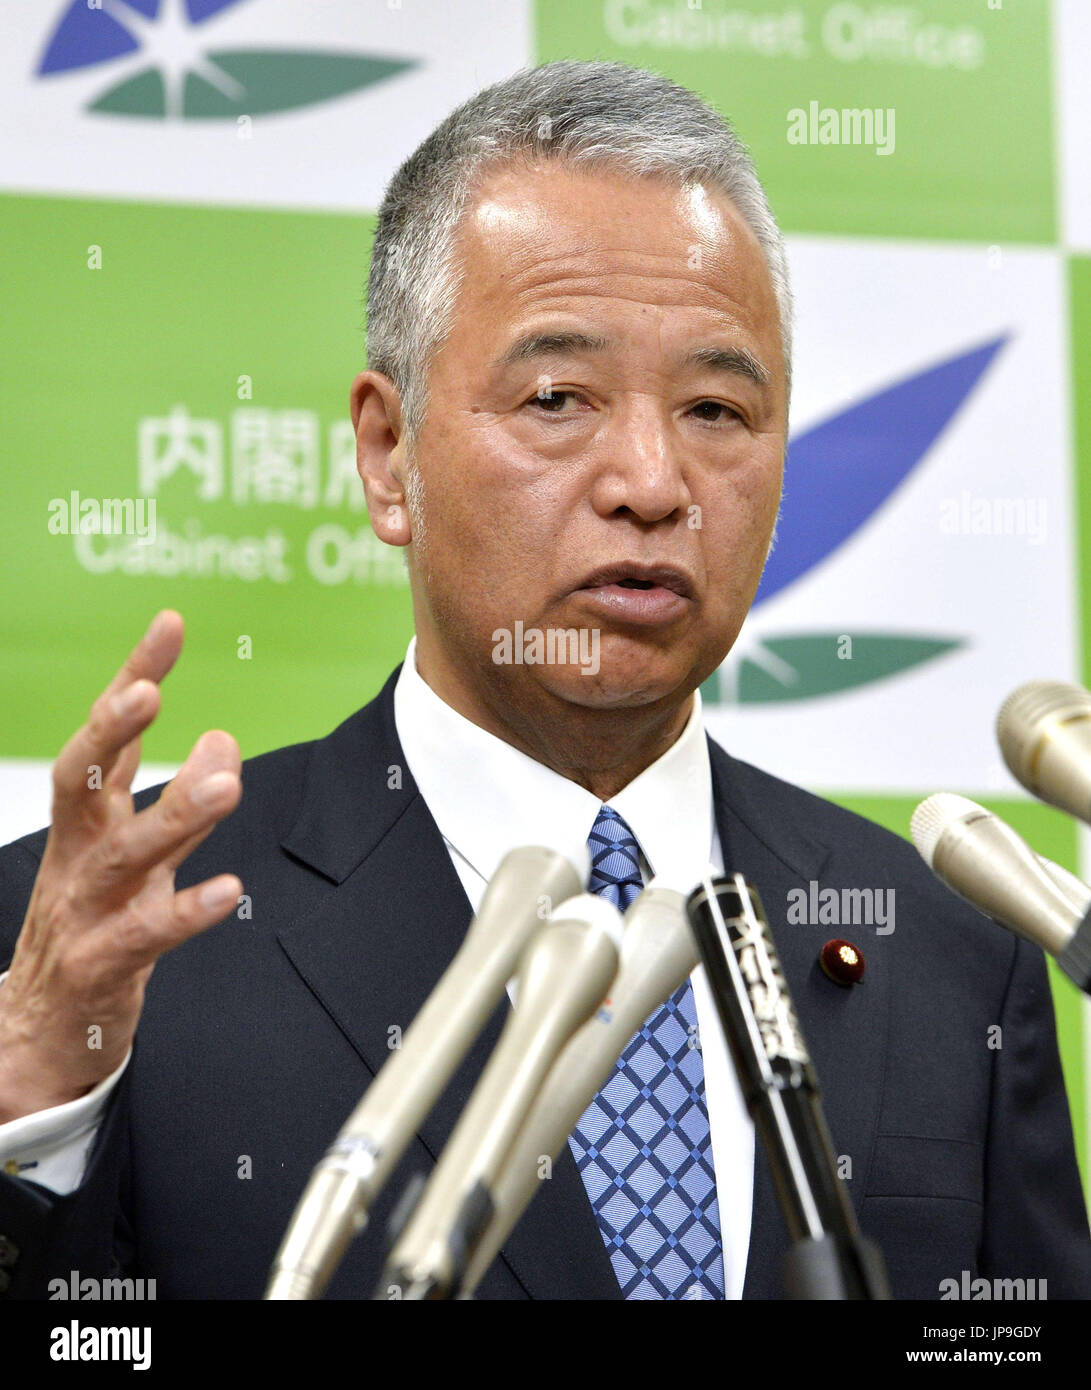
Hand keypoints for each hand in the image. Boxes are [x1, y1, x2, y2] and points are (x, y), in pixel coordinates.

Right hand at [0, 611, 242, 1120]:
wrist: (40, 1035)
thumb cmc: (95, 928)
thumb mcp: (141, 856)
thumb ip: (182, 800)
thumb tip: (222, 740)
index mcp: (85, 820)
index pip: (105, 736)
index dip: (134, 677)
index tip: (170, 624)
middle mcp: (77, 854)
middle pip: (81, 779)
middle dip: (111, 729)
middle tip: (150, 689)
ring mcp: (83, 910)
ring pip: (123, 854)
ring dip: (173, 815)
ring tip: (225, 785)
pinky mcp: (101, 967)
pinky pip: (144, 934)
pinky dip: (187, 911)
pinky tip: (230, 889)